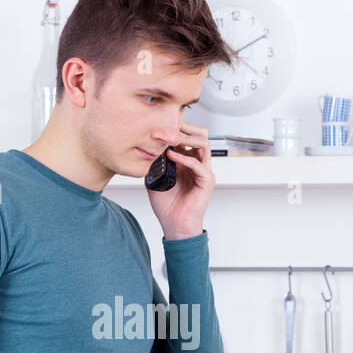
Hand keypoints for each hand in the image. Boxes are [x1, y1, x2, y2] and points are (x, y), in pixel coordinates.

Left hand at [145, 121, 212, 241]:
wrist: (174, 225)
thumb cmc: (167, 206)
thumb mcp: (154, 178)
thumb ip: (154, 163)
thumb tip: (147, 147)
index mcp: (187, 161)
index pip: (187, 136)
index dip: (174, 129)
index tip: (157, 127)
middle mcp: (197, 163)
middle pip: (199, 134)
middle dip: (183, 128)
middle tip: (164, 128)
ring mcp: (203, 171)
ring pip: (203, 144)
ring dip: (185, 138)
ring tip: (169, 138)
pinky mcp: (206, 181)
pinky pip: (198, 164)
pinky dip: (184, 157)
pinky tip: (171, 155)